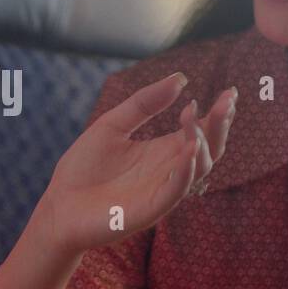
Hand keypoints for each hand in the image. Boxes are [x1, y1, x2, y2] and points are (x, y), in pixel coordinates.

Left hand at [40, 71, 236, 255]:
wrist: (58, 207)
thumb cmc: (83, 168)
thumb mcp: (113, 124)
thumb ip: (145, 103)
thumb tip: (181, 79)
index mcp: (162, 152)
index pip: (200, 132)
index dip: (216, 114)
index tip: (229, 92)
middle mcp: (168, 171)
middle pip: (208, 149)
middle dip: (220, 126)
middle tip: (226, 101)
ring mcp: (161, 191)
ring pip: (197, 169)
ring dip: (202, 144)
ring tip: (194, 121)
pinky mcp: (149, 209)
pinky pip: (175, 191)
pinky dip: (185, 171)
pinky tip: (188, 150)